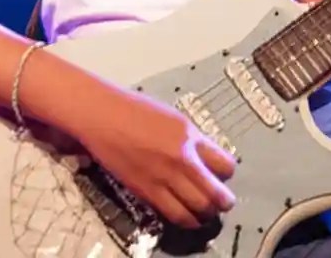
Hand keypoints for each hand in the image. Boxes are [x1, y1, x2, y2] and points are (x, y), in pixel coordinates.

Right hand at [72, 85, 235, 228]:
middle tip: (223, 203)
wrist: (103, 117)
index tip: (222, 175)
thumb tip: (205, 156)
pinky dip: (185, 219)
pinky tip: (186, 216)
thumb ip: (192, 139)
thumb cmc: (136, 110)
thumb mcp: (174, 118)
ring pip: (197, 209)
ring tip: (205, 213)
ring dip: (206, 214)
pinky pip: (173, 214)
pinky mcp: (146, 191)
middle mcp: (183, 159)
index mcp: (191, 136)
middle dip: (224, 202)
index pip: (226, 164)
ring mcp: (164, 177)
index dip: (227, 173)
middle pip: (216, 193)